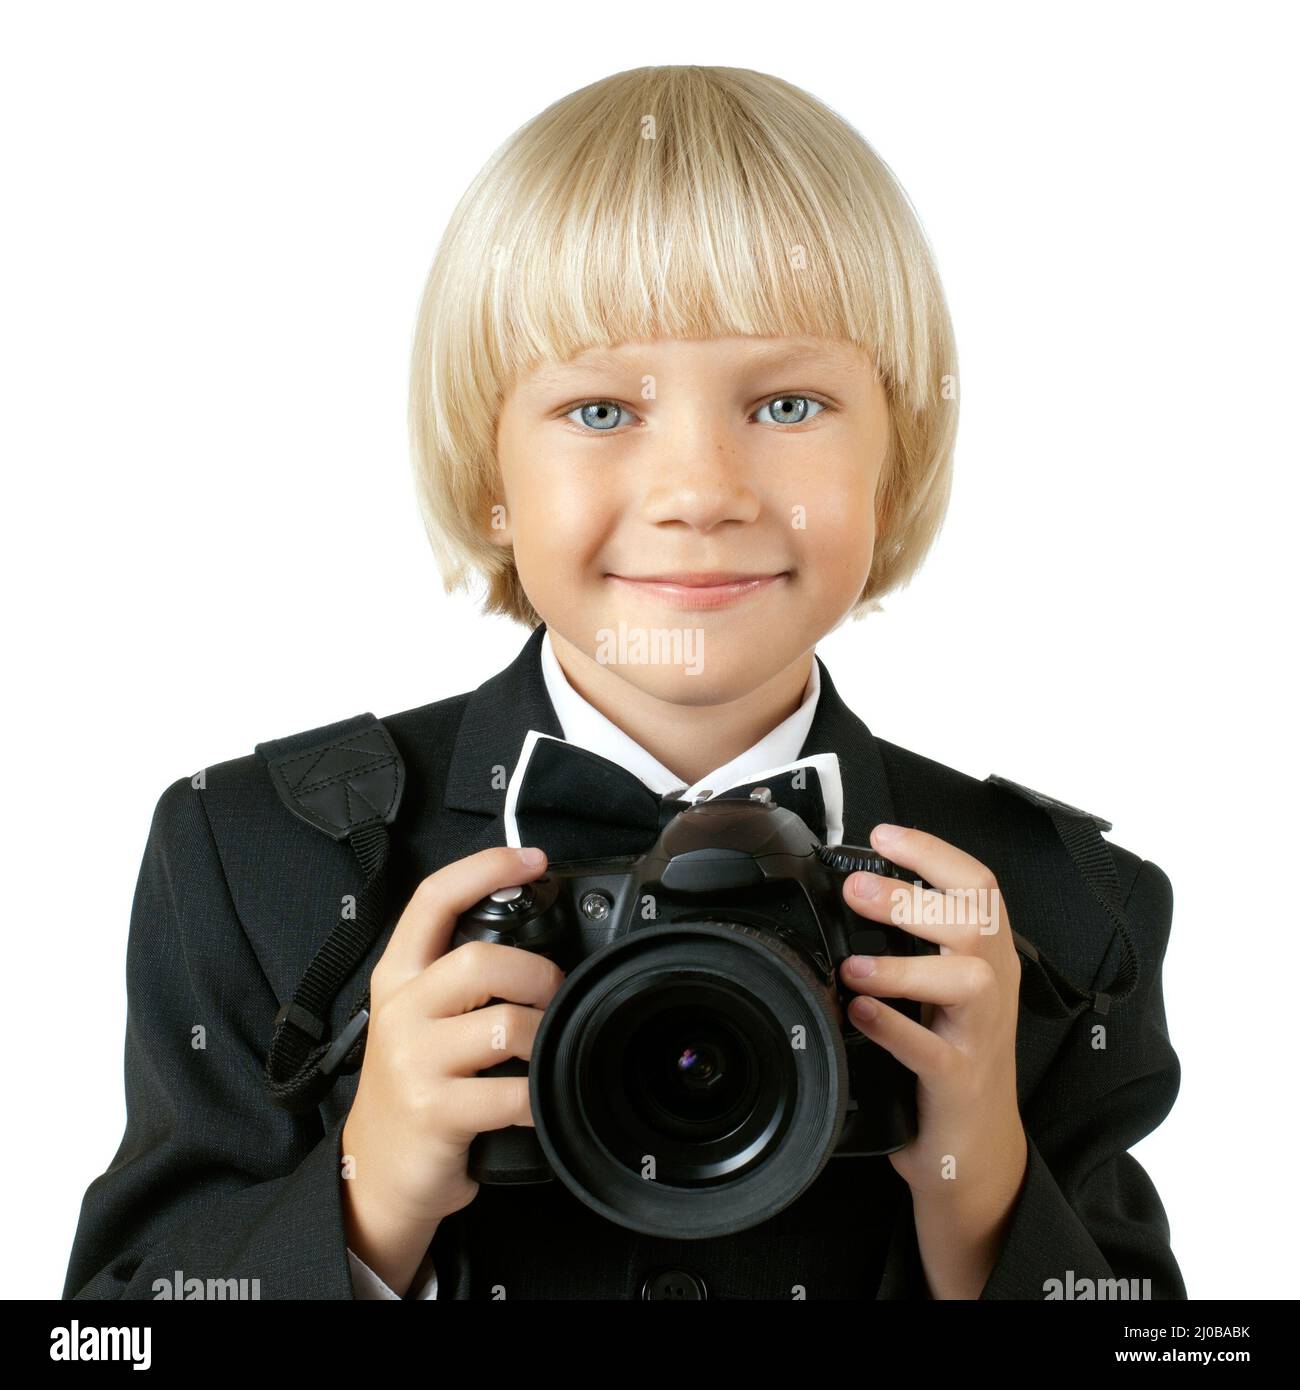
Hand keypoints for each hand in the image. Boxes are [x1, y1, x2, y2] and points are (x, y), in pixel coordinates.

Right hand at [340, 845, 564, 1293]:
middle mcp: (401, 1011)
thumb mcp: (419, 1018)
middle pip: (481, 961)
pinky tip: (535, 1099)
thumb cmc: (413, 1087)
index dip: (485, 868)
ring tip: (543, 1051)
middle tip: (553, 995)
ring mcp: (414, 1061)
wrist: (376, 1173)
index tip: (532, 860)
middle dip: (537, 974)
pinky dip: (540, 1096)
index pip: (434, 899)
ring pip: (506, 1025)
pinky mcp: (435, 1111)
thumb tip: (532, 935)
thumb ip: (459, 977)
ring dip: (544, 1036)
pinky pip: (513, 1093)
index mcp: (399, 977)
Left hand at [838, 823, 1027, 1294]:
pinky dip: (895, 1028)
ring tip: (853, 965)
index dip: (932, 852)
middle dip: (912, 899)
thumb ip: (914, 940)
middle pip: (972, 923)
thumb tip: (855, 887)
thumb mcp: (942, 987)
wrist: (977, 1146)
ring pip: (965, 981)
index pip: (977, 886)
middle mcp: (993, 986)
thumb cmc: (952, 1053)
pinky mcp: (960, 1081)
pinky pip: (931, 1051)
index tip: (883, 834)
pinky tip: (861, 1013)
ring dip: (905, 966)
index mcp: (988, 954)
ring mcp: (981, 1034)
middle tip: (856, 888)